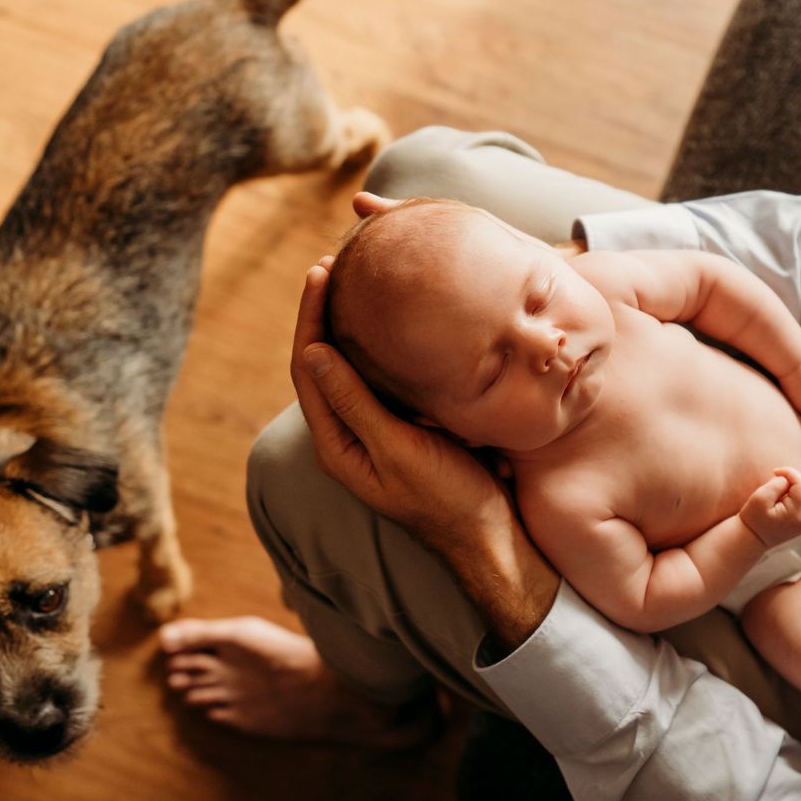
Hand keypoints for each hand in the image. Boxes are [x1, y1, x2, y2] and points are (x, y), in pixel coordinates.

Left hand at [290, 257, 559, 646]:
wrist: (491, 538)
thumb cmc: (447, 500)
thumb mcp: (398, 450)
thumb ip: (355, 403)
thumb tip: (313, 351)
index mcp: (337, 443)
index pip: (309, 365)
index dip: (311, 316)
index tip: (321, 270)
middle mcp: (350, 435)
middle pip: (323, 360)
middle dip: (325, 311)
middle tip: (336, 262)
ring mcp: (378, 432)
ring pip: (353, 366)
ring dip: (353, 323)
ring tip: (360, 278)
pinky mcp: (406, 429)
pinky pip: (384, 377)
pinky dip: (384, 344)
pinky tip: (400, 320)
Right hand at [740, 467, 800, 548]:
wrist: (752, 539)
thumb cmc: (753, 518)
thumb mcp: (759, 498)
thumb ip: (776, 485)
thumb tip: (787, 479)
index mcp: (796, 513)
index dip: (790, 472)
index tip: (774, 471)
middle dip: (795, 478)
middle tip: (777, 478)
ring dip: (799, 484)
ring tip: (781, 487)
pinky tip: (786, 494)